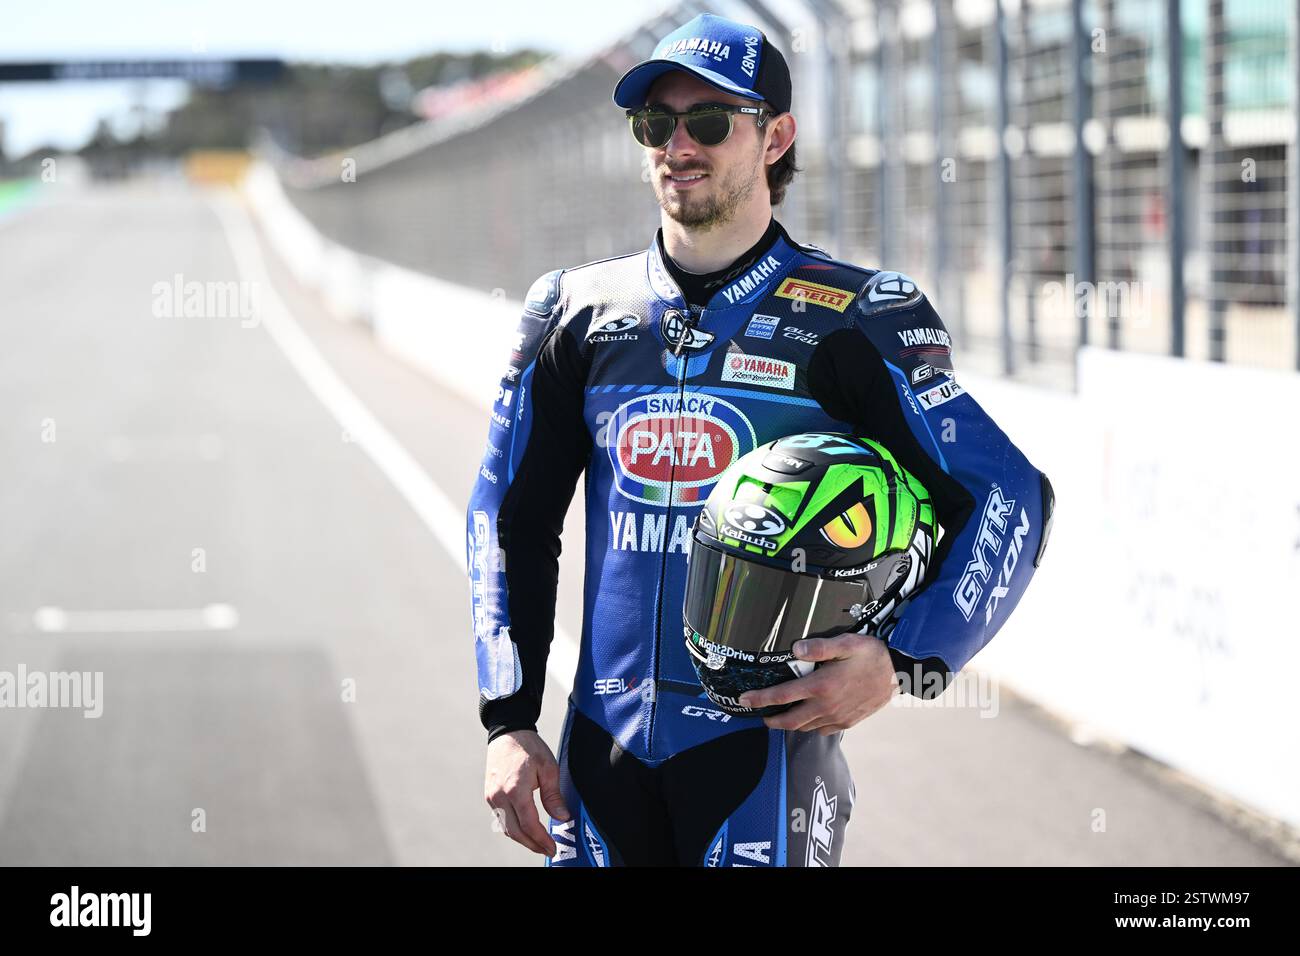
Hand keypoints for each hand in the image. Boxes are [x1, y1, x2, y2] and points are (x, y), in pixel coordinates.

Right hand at [485, 730, 570, 856]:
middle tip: (547, 850)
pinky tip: (525, 830)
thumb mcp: (548, 768)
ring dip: (522, 839)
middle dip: (532, 845)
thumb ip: (553, 796)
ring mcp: (492, 797)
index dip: (541, 840)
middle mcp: (499, 796)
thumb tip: (562, 817)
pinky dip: (513, 828)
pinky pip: (501, 818)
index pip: (529, 824)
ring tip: (539, 843)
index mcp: (515, 789)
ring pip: (507, 827)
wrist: (507, 732)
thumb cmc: (529, 747)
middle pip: (515, 831)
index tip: (552, 848)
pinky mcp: (489, 795)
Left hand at [738, 634, 897, 733]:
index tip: (743, 700)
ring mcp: (838, 717)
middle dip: (771, 719)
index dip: (760, 699)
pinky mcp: (848, 722)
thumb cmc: (871, 653)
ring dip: (790, 724)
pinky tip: (809, 718)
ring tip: (781, 716)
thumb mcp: (845, 643)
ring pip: (805, 728)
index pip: (782, 696)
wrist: (899, 672)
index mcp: (821, 686)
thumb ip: (818, 647)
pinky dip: (810, 727)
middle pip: (790, 720)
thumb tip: (794, 650)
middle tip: (760, 715)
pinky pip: (822, 730)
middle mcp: (827, 706)